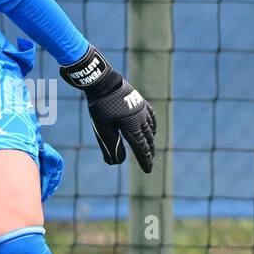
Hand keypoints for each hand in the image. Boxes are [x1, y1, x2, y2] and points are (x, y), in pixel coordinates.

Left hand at [60, 44, 156, 172]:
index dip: (145, 160)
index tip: (148, 170)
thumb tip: (117, 163)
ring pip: (150, 128)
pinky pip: (151, 116)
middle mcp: (141, 119)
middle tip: (149, 162)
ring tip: (150, 148)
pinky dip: (152, 125)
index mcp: (133, 127)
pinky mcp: (140, 102)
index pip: (142, 148)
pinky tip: (152, 128)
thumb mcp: (103, 129)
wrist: (103, 83)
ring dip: (151, 140)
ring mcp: (142, 109)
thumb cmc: (101, 107)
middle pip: (148, 140)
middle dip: (149, 152)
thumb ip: (112, 146)